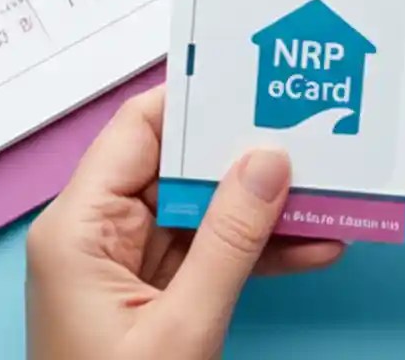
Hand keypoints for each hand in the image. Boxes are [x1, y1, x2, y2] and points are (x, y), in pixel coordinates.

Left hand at [25, 86, 344, 359]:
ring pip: (201, 211)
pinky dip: (257, 251)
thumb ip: (229, 240)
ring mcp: (125, 267)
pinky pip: (210, 253)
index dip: (193, 99)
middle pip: (175, 167)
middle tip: (308, 130)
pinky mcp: (152, 296)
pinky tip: (313, 245)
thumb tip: (267, 162)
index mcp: (77, 228)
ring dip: (262, 206)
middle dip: (243, 154)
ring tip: (328, 188)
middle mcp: (96, 236)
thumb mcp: (182, 327)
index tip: (252, 78)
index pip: (137, 131)